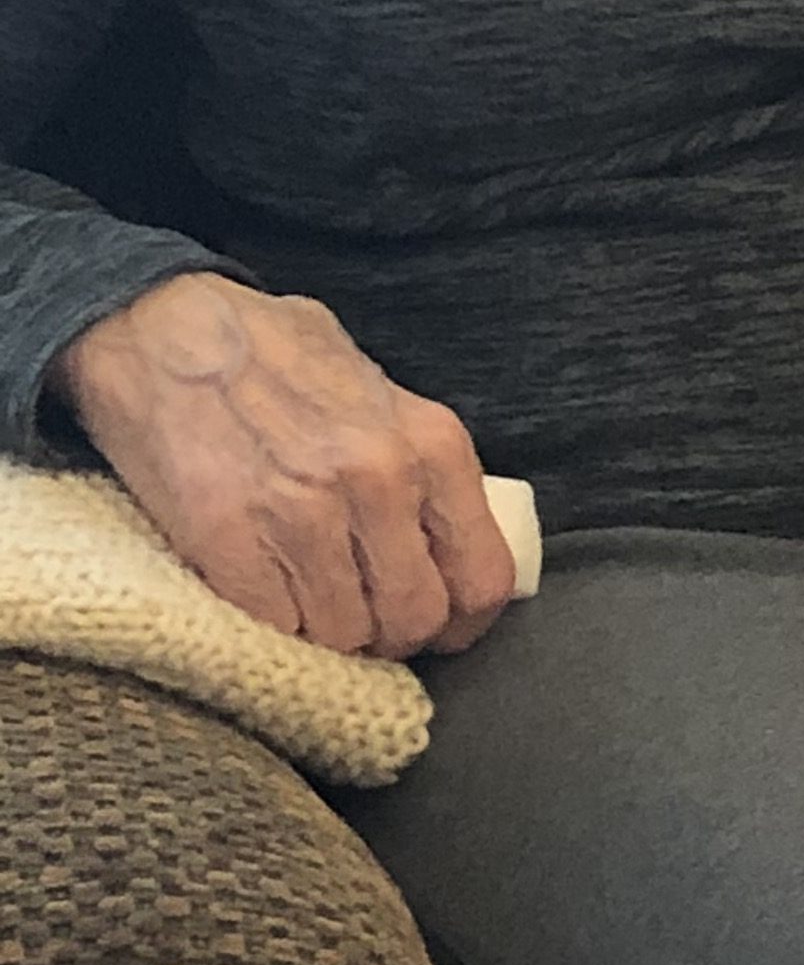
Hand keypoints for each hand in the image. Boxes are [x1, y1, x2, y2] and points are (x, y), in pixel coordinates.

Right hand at [50, 272, 518, 658]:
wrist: (159, 328)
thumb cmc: (271, 352)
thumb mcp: (378, 387)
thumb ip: (417, 459)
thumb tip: (449, 532)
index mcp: (430, 443)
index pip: (483, 578)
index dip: (463, 621)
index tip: (437, 625)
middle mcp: (379, 479)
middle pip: (416, 619)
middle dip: (391, 635)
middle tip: (361, 618)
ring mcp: (303, 513)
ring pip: (345, 636)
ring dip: (327, 636)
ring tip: (305, 602)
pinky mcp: (228, 541)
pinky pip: (275, 629)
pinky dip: (272, 630)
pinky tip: (261, 599)